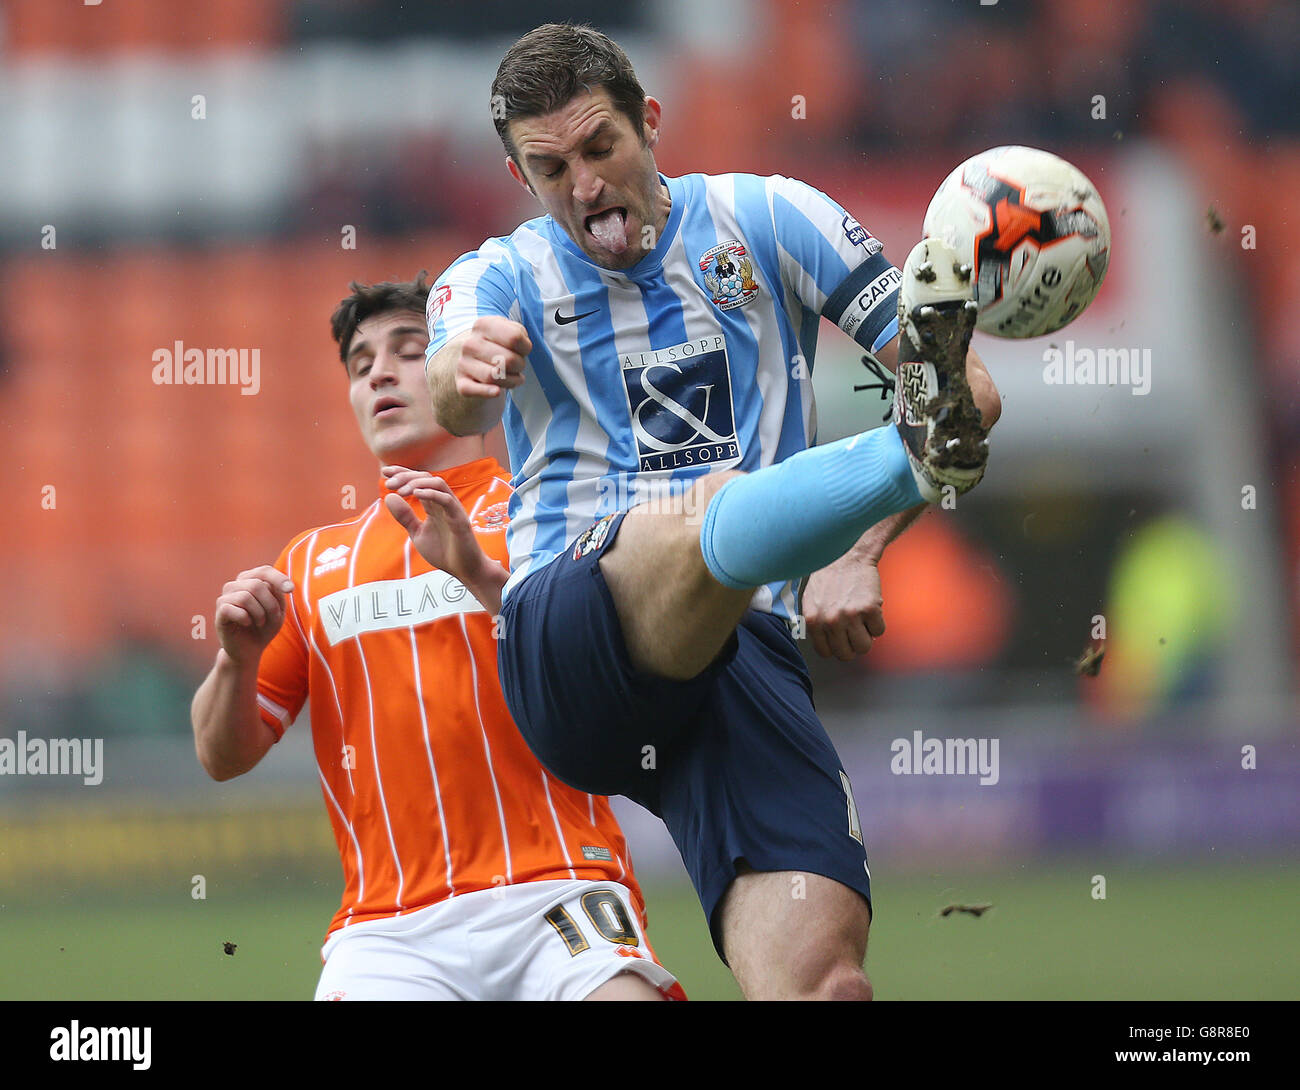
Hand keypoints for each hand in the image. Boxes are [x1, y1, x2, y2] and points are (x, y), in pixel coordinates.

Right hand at [214, 565, 293, 665]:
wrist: (250, 650)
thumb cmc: (265, 627)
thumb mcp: (278, 610)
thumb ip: (278, 594)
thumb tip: (285, 585)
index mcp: (251, 580)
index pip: (264, 571)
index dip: (279, 578)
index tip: (290, 590)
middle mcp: (236, 585)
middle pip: (257, 585)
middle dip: (270, 604)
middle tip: (270, 618)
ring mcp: (225, 597)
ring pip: (246, 596)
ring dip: (259, 614)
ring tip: (259, 622)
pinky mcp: (220, 611)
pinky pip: (235, 610)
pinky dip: (246, 619)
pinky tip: (246, 624)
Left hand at [382, 466, 486, 585]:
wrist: (463, 570)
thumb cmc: (443, 552)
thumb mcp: (417, 533)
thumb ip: (405, 516)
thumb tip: (389, 497)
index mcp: (433, 505)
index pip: (418, 481)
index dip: (402, 473)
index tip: (384, 471)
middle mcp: (443, 502)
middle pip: (426, 477)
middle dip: (406, 476)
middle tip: (389, 483)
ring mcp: (452, 509)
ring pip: (437, 483)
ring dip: (417, 483)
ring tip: (401, 490)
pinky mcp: (459, 518)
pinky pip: (447, 500)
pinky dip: (432, 494)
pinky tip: (417, 494)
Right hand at [455, 315, 530, 398]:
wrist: (480, 359)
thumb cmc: (502, 344)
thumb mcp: (512, 331)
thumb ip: (518, 336)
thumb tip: (511, 360)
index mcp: (482, 325)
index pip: (514, 338)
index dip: (526, 347)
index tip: (522, 349)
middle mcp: (469, 343)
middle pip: (508, 360)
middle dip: (520, 365)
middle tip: (517, 365)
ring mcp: (463, 364)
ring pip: (495, 377)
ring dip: (512, 381)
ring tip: (512, 377)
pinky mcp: (462, 384)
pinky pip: (474, 390)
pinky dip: (487, 392)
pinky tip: (497, 392)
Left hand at [802, 554, 885, 659]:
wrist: (848, 554)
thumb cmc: (829, 577)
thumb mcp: (811, 600)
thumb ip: (815, 624)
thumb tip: (825, 647)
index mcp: (813, 620)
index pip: (826, 652)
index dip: (836, 647)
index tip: (841, 639)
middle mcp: (830, 620)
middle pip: (846, 654)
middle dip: (852, 645)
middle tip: (855, 631)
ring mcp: (850, 615)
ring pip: (864, 647)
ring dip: (866, 637)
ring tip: (862, 621)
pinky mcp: (870, 608)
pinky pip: (879, 631)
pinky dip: (878, 623)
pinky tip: (871, 609)